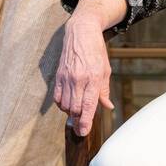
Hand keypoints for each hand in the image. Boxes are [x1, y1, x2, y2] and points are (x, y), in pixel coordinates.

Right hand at [53, 10, 114, 136]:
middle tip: (81, 128)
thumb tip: (107, 106)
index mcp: (94, 78)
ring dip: (71, 113)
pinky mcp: (58, 76)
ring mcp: (67, 78)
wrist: (81, 32)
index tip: (84, 133)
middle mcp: (79, 79)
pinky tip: (68, 105)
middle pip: (75, 109)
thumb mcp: (106, 69)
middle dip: (78, 121)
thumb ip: (104, 90)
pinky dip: (62, 105)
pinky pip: (57, 97)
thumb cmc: (96, 51)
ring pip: (66, 105)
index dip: (85, 122)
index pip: (88, 106)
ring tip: (77, 114)